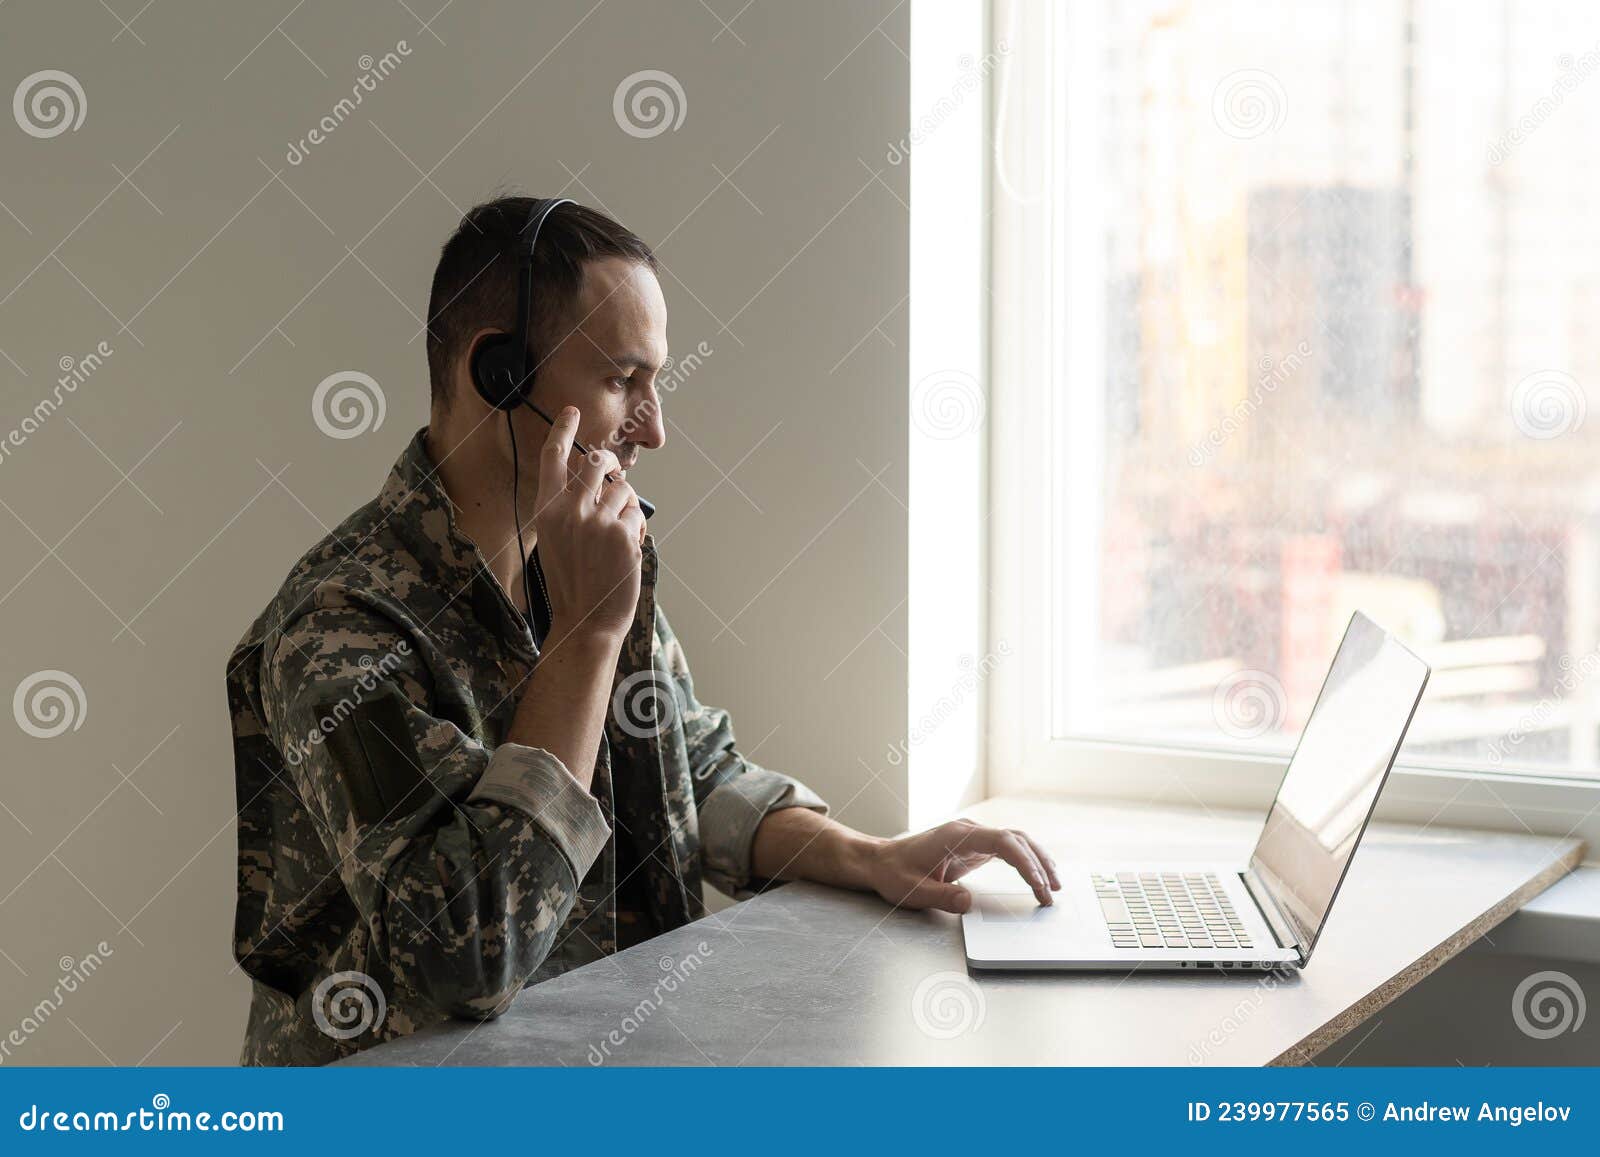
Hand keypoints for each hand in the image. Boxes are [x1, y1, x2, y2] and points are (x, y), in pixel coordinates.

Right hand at [532, 405, 646, 641]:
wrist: (586, 619)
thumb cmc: (573, 582)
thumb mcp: (556, 540)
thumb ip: (570, 509)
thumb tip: (598, 482)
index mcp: (546, 511)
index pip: (553, 458)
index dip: (563, 430)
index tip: (572, 412)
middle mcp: (569, 510)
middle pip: (596, 461)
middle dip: (610, 463)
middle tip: (613, 474)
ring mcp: (596, 520)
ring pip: (623, 487)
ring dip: (626, 505)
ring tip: (618, 533)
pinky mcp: (622, 532)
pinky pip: (636, 513)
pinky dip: (636, 528)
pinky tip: (627, 550)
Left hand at [863, 818, 1060, 912]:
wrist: (882, 862)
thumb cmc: (896, 874)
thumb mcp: (914, 891)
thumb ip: (941, 897)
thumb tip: (967, 904)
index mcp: (957, 835)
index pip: (1002, 841)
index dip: (1024, 861)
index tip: (1038, 883)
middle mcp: (969, 831)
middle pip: (1016, 839)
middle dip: (1039, 863)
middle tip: (1053, 892)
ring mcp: (973, 837)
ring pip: (1016, 841)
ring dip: (1037, 860)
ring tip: (1054, 885)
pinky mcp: (975, 847)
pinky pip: (1008, 849)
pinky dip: (1026, 861)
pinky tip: (1037, 875)